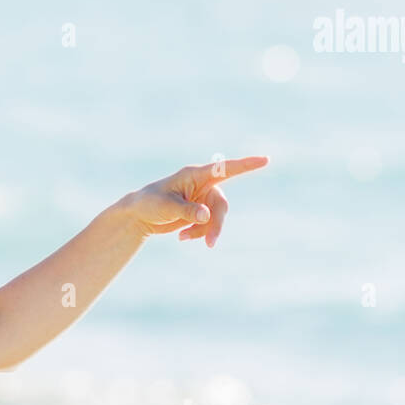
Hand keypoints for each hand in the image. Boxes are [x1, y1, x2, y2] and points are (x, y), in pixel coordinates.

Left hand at [121, 155, 268, 247]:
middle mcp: (202, 184)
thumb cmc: (149, 203)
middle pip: (221, 205)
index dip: (246, 165)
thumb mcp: (166, 207)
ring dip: (204, 231)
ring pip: (216, 218)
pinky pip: (208, 225)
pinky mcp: (200, 212)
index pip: (224, 168)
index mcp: (194, 175)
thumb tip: (206, 215)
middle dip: (216, 225)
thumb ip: (187, 210)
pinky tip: (182, 237)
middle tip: (209, 243)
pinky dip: (198, 233)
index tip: (265, 160)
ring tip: (183, 238)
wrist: (139, 215)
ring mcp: (203, 199)